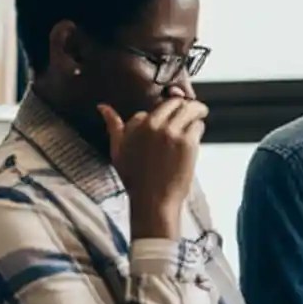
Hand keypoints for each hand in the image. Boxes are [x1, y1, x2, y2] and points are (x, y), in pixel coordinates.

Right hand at [98, 99, 208, 239]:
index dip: (165, 112)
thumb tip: (102, 107)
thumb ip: (113, 126)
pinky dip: (198, 129)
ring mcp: (172, 133)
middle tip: (194, 110)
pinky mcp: (187, 143)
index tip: (171, 120)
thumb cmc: (135, 178)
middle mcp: (154, 125)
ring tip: (200, 116)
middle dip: (185, 105)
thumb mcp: (118, 151)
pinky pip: (198, 125)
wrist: (153, 200)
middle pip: (175, 103)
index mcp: (138, 125)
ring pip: (190, 110)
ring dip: (196, 112)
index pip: (155, 107)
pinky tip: (196, 137)